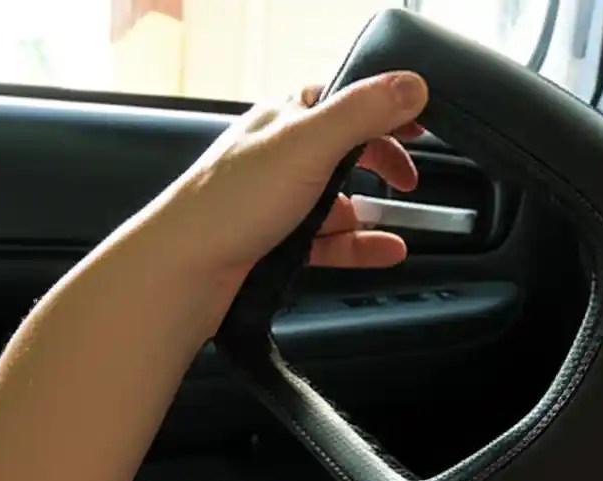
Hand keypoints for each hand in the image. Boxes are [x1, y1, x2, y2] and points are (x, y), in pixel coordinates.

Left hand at [108, 71, 430, 330]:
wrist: (182, 272)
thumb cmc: (229, 204)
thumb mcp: (308, 145)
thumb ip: (363, 113)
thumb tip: (412, 86)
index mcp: (283, 119)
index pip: (343, 100)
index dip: (383, 108)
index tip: (421, 123)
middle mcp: (279, 155)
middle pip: (344, 151)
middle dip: (381, 162)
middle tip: (409, 177)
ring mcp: (277, 201)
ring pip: (337, 201)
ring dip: (371, 213)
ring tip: (399, 225)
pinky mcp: (276, 241)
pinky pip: (330, 241)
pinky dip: (360, 246)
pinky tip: (385, 251)